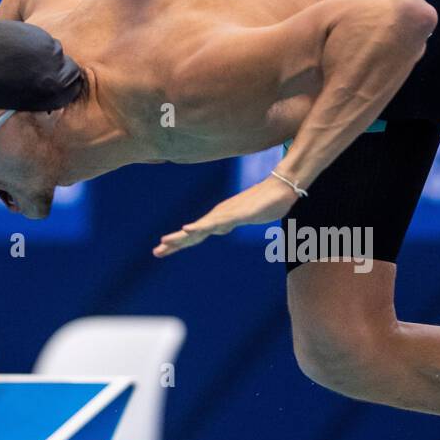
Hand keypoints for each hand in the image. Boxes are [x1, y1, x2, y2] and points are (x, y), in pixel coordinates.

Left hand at [154, 175, 297, 256]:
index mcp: (220, 219)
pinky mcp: (236, 213)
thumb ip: (231, 223)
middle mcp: (219, 215)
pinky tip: (188, 230)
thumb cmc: (268, 202)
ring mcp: (227, 214)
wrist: (283, 187)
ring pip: (200, 227)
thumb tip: (220, 229)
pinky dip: (201, 227)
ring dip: (181, 236)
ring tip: (164, 242)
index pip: (196, 234)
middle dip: (174, 243)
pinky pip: (216, 222)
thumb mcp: (245, 218)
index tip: (162, 250)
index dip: (179, 242)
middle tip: (156, 252)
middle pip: (193, 232)